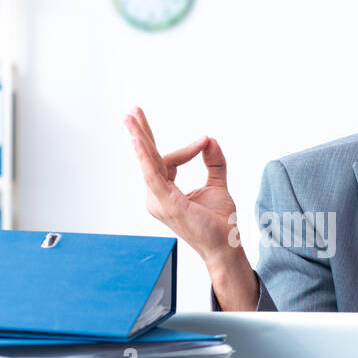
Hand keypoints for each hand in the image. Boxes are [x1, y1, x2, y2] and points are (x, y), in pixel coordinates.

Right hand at [124, 106, 241, 267]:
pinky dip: (145, 156)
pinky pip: (152, 174)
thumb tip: (210, 140)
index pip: (167, 161)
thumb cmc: (218, 223)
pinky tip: (139, 140)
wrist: (226, 246)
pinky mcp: (166, 203)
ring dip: (140, 137)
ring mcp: (159, 201)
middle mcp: (156, 197)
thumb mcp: (217, 184)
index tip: (205, 142)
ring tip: (131, 117)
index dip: (187, 149)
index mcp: (165, 192)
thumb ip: (214, 161)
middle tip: (133, 111)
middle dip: (140, 132)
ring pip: (148, 162)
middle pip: (148, 158)